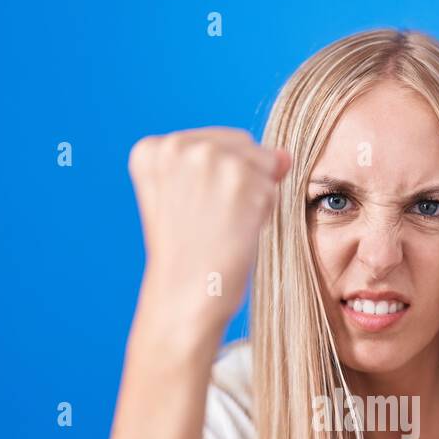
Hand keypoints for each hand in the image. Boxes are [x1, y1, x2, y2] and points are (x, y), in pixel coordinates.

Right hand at [127, 127, 290, 325]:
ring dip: (254, 198)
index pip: (216, 142)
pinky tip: (237, 233)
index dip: (219, 181)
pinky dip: (264, 213)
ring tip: (224, 227)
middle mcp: (178, 146)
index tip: (196, 212)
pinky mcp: (243, 179)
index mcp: (153, 149)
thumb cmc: (187, 255)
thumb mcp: (186, 197)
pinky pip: (273, 188)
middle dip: (240, 182)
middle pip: (243, 145)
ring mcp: (211, 159)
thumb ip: (227, 162)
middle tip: (213, 222)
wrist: (185, 296)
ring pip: (263, 164)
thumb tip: (285, 155)